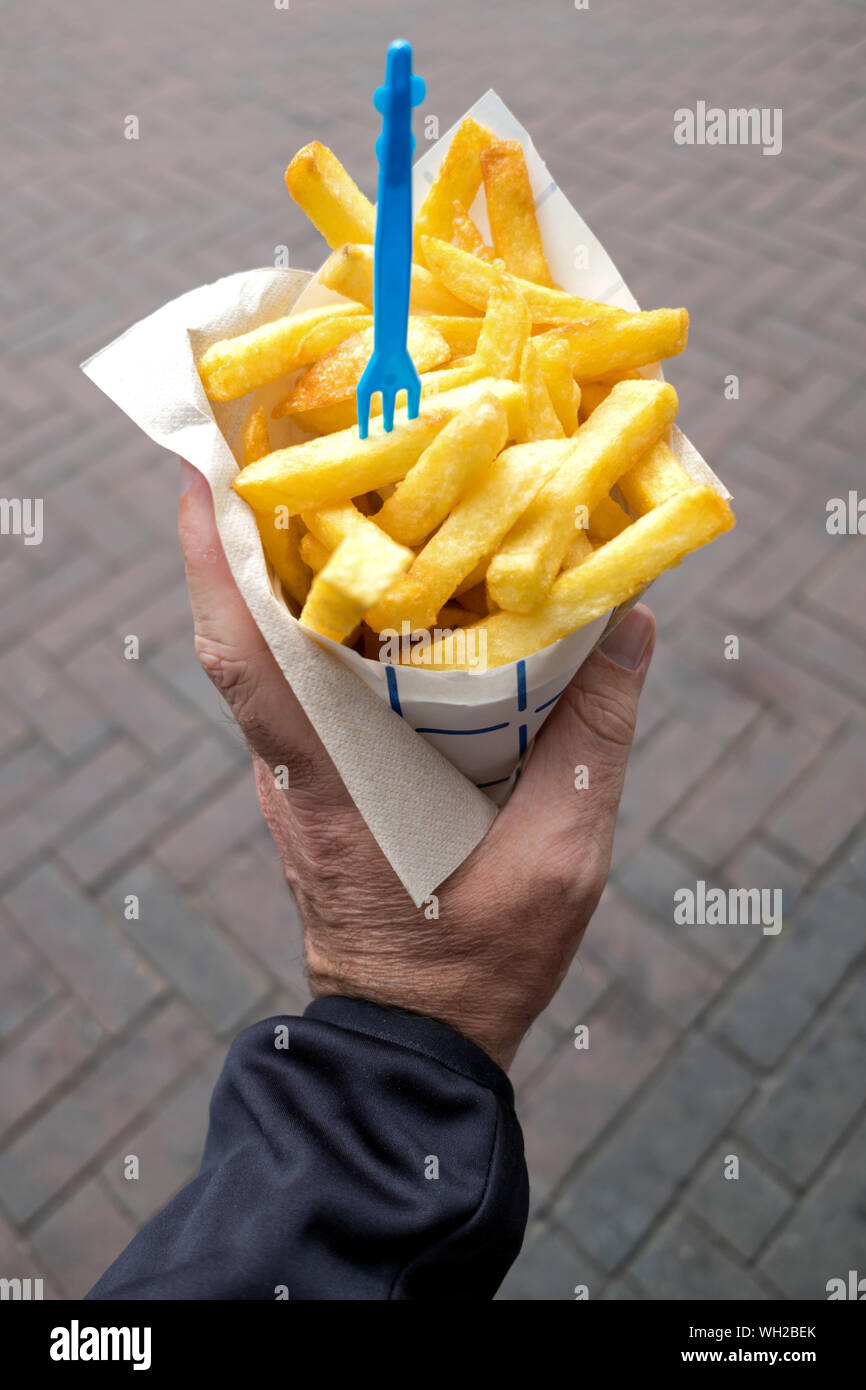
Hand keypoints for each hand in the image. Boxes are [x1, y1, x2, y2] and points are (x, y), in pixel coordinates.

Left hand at [178, 462, 654, 1070]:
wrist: (416, 1036)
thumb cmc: (480, 959)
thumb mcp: (561, 853)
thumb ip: (595, 738)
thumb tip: (628, 623)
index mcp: (332, 780)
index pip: (245, 657)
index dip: (212, 560)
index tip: (201, 470)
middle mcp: (293, 765)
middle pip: (243, 632)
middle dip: (245, 529)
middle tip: (282, 434)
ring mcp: (294, 775)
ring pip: (265, 652)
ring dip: (276, 566)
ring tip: (324, 479)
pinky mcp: (313, 783)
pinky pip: (298, 683)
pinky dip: (313, 619)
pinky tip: (365, 578)